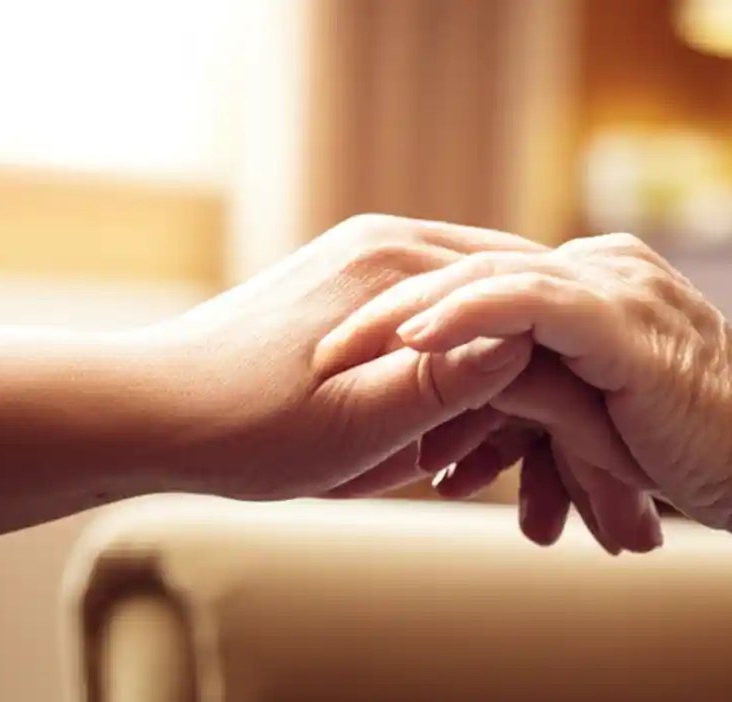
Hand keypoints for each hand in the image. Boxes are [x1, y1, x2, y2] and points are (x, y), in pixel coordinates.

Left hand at [127, 214, 551, 500]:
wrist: (145, 410)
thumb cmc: (245, 432)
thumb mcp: (358, 428)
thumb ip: (445, 384)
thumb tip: (526, 339)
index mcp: (396, 262)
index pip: (524, 288)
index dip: (563, 356)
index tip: (586, 418)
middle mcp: (383, 239)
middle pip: (501, 285)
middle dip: (536, 353)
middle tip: (565, 426)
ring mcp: (357, 254)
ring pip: (465, 297)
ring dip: (492, 356)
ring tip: (504, 429)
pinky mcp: (337, 279)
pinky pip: (425, 306)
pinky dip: (449, 352)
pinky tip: (444, 410)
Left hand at [322, 234, 731, 578]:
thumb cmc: (671, 456)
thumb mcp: (569, 428)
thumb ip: (513, 410)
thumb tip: (437, 443)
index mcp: (569, 288)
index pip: (465, 288)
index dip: (393, 320)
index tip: (325, 360)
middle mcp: (584, 270)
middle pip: (461, 278)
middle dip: (380, 322)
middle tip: (313, 360)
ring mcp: (604, 285)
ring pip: (482, 283)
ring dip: (404, 322)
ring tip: (336, 360)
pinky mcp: (622, 317)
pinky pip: (527, 302)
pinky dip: (465, 316)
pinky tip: (410, 341)